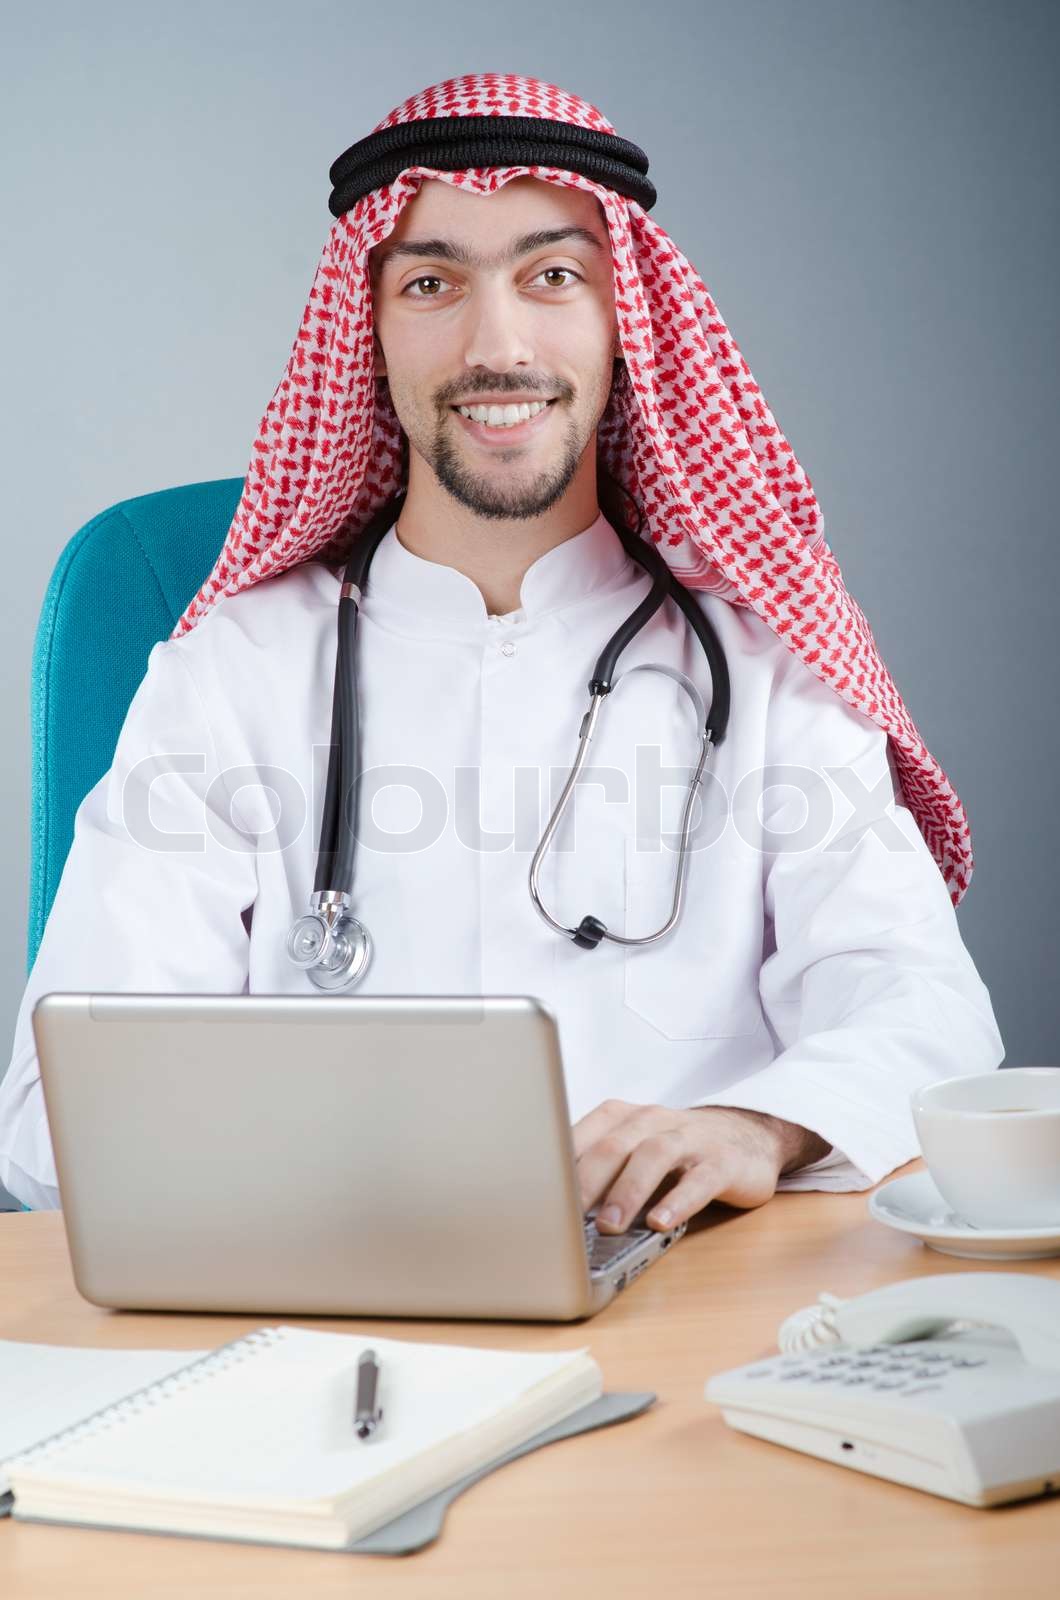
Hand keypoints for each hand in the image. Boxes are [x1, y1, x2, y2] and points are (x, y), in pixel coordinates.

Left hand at [572, 1099, 831, 1231]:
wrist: (750, 1134)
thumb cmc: (679, 1148)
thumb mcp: (637, 1149)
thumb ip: (603, 1169)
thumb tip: (556, 1209)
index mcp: (626, 1117)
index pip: (587, 1133)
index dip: (561, 1161)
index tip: (539, 1192)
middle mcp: (655, 1121)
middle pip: (615, 1144)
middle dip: (589, 1181)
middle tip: (568, 1215)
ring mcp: (691, 1139)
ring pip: (654, 1157)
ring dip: (627, 1191)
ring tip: (609, 1225)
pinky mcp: (724, 1162)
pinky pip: (699, 1180)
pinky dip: (678, 1201)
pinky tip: (661, 1222)